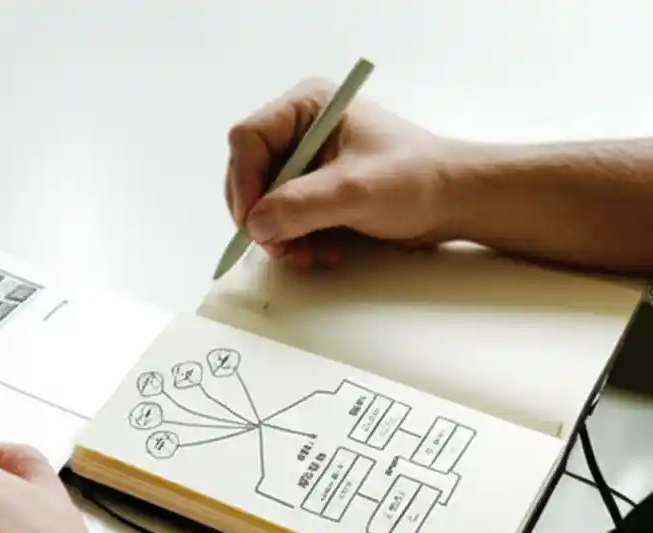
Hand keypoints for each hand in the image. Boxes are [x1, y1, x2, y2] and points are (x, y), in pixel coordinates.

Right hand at [226, 77, 460, 268]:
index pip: (248, 139)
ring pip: (265, 202)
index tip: (253, 223)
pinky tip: (324, 252)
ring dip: (281, 236)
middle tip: (279, 247)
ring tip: (309, 256)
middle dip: (263, 216)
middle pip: (250, 174)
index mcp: (307, 107)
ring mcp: (308, 160)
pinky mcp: (316, 188)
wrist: (456, 202)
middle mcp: (301, 128)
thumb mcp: (354, 191)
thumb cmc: (416, 180)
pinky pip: (285, 217)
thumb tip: (256, 226)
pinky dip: (297, 240)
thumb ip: (300, 205)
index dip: (243, 182)